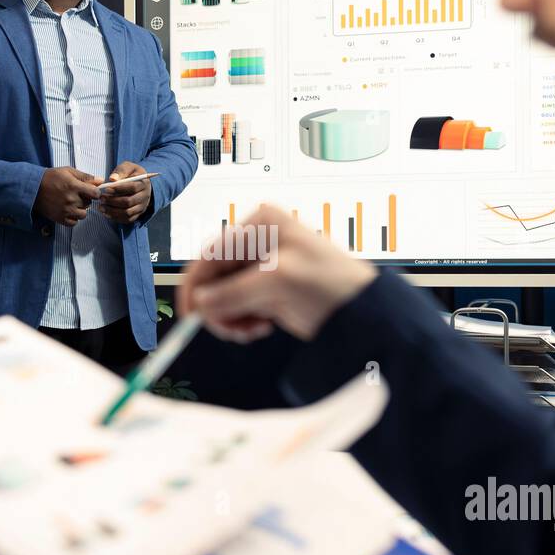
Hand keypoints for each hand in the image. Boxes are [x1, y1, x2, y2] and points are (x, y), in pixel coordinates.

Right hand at [34, 167, 102, 226]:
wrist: (33, 188)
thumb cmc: (51, 177)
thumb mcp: (68, 171)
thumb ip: (85, 176)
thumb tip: (101, 181)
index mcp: (74, 186)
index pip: (96, 194)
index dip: (95, 192)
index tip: (90, 191)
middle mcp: (71, 200)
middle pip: (89, 204)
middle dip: (85, 199)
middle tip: (76, 194)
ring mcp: (65, 210)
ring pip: (83, 214)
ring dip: (80, 209)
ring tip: (72, 203)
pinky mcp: (60, 218)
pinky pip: (74, 223)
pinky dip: (73, 218)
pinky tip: (68, 210)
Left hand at [98, 161, 151, 224]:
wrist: (140, 185)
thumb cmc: (132, 174)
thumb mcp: (128, 167)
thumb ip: (121, 171)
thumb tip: (112, 179)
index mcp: (144, 184)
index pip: (133, 187)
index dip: (119, 189)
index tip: (106, 189)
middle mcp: (145, 197)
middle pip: (129, 202)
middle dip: (113, 201)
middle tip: (101, 198)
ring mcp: (142, 207)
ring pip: (127, 212)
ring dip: (112, 211)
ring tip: (101, 207)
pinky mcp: (137, 214)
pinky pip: (127, 219)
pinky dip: (116, 218)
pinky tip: (106, 213)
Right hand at [179, 206, 376, 342]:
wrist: (365, 312)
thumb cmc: (332, 285)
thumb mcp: (277, 283)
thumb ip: (233, 293)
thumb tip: (199, 304)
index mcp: (260, 225)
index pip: (212, 254)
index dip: (196, 286)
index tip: (190, 315)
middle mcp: (258, 242)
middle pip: (215, 277)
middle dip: (217, 306)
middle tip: (228, 330)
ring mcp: (263, 267)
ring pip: (224, 295)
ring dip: (230, 317)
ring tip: (251, 330)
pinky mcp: (268, 290)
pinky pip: (238, 307)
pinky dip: (242, 321)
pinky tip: (260, 328)